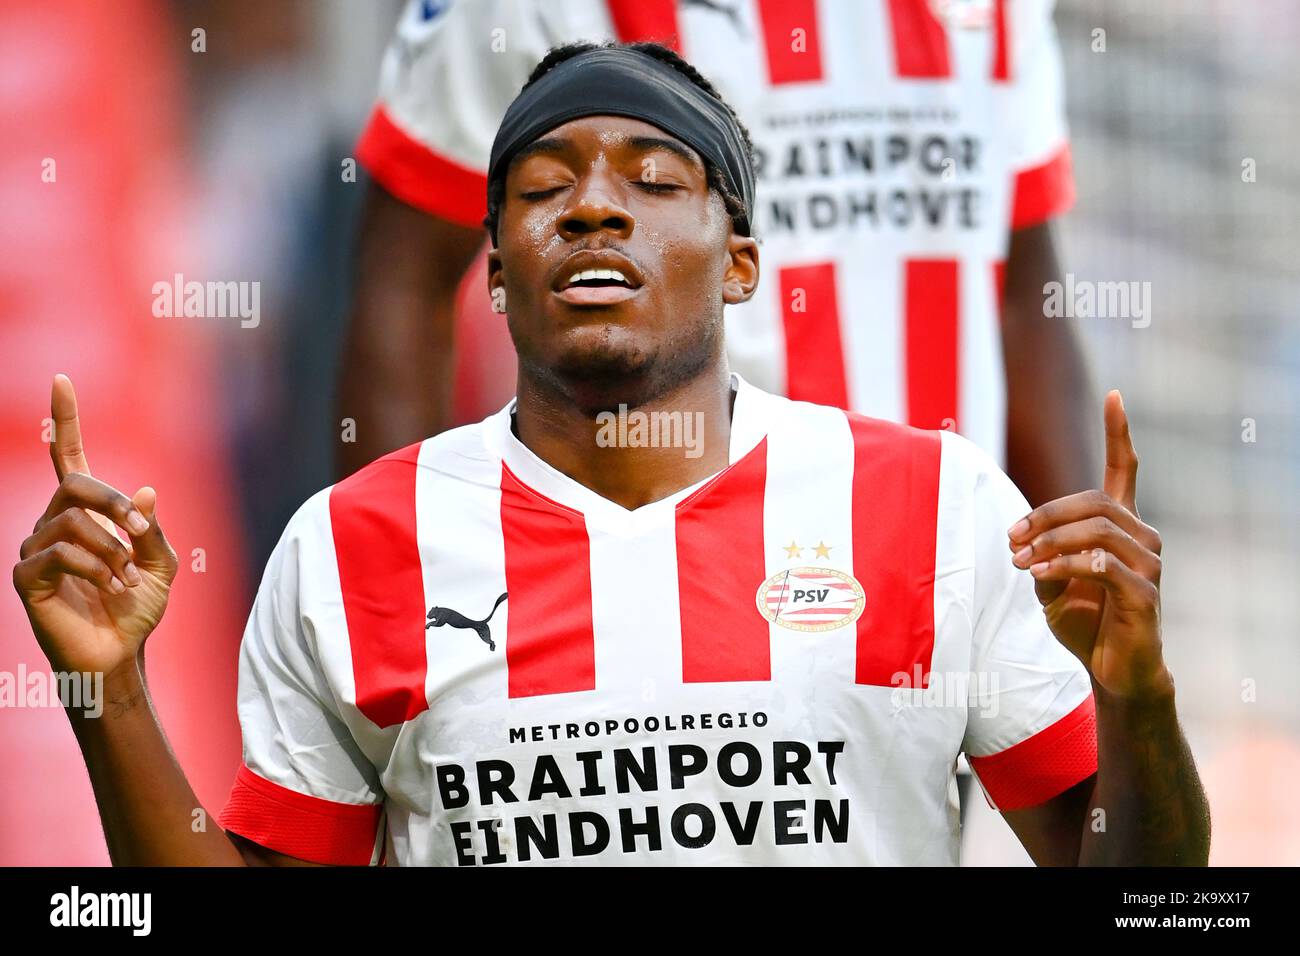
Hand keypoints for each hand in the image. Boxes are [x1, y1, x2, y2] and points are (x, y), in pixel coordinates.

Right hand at [13, 375, 177, 679]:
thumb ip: (150, 528)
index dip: (66, 419)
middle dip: (113, 506)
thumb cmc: (136, 609)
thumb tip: (143, 490)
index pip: (68, 456)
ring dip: (112, 552)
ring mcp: (35, 548)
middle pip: (76, 483)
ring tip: (126, 580)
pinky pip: (60, 552)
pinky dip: (96, 570)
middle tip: (139, 537)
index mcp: (84, 512)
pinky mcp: (27, 576)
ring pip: (74, 522)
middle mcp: (53, 522)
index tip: (62, 381)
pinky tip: (110, 590)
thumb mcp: (160, 563)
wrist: (119, 653)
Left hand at [1008, 391, 1171, 699]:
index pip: (1124, 470)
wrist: (1112, 670)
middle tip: (1011, 539)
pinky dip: (1062, 566)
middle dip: (1044, 515)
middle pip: (1092, 501)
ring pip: (1096, 530)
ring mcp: (1149, 565)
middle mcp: (1142, 538)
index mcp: (1120, 527)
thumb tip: (1019, 540)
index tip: (1115, 396)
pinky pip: (1100, 565)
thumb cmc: (1083, 622)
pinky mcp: (1145, 594)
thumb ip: (1037, 552)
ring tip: (1020, 561)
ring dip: (1049, 542)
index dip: (1119, 433)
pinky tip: (1038, 574)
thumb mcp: (1047, 580)